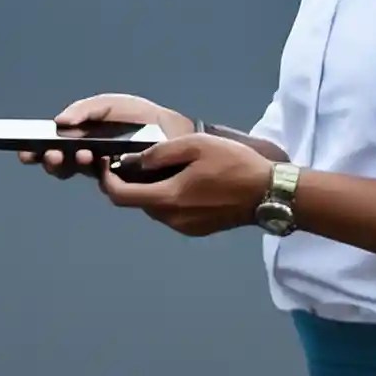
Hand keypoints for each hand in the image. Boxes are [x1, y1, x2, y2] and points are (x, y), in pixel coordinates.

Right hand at [17, 93, 195, 180]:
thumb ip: (84, 109)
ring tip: (79, 155)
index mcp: (80, 136)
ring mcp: (101, 171)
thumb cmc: (141, 117)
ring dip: (70, 166)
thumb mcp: (109, 104)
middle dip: (49, 160)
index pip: (51, 145)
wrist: (174, 131)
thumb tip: (59, 122)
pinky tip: (100, 159)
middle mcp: (86, 156)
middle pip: (57, 163)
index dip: (34, 149)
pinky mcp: (119, 183)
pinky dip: (96, 171)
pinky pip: (100, 183)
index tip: (23, 150)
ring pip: (75, 174)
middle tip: (51, 154)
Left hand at [99, 132, 271, 236]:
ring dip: (149, 190)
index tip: (106, 163)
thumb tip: (132, 161)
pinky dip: (166, 197)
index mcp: (168, 198)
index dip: (106, 179)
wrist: (269, 194)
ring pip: (153, 208)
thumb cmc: (234, 164)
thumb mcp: (195, 145)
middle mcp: (171, 219)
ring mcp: (184, 227)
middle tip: (134, 160)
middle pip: (135, 202)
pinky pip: (170, 213)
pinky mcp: (196, 229)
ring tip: (162, 167)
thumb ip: (159, 153)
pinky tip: (182, 180)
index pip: (120, 196)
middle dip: (128, 182)